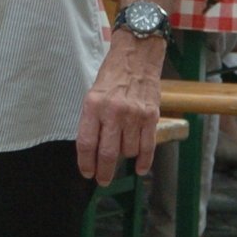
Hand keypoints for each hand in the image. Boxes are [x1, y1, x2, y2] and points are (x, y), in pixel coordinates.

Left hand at [77, 33, 162, 183]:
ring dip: (124, 158)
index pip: (87, 143)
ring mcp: (134, 115)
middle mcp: (113, 112)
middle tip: (102, 179)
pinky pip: (147, 147)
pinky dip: (143, 162)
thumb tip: (93, 151)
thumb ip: (93, 121)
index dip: (86, 163)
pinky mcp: (151, 116)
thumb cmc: (113, 76)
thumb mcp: (93, 94)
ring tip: (122, 152)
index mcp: (93, 105)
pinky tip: (139, 168)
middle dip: (104, 172)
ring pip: (128, 151)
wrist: (137, 57)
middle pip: (108, 154)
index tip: (87, 173)